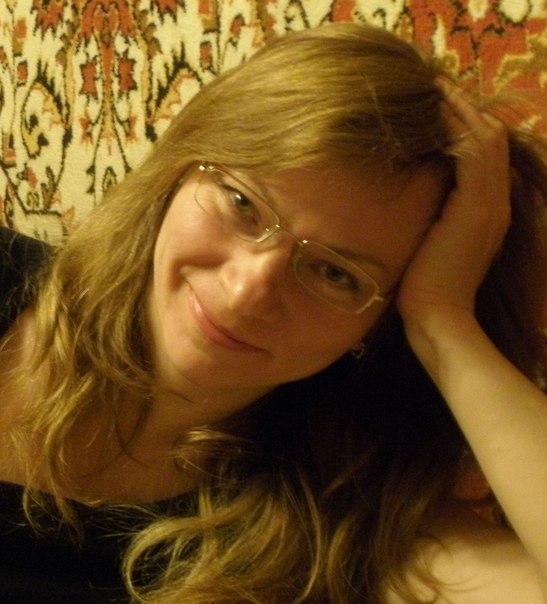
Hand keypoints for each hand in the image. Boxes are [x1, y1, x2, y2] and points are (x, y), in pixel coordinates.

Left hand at [397, 78, 510, 323]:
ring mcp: (490, 204)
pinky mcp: (475, 208)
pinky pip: (472, 155)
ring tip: (436, 87)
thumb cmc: (428, 285)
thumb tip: (423, 189)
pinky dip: (455, 130)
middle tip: (437, 85)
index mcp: (488, 210)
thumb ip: (440, 213)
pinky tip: (434, 113)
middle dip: (465, 109)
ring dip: (461, 110)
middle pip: (490, 139)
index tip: (440, 107)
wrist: (438, 314)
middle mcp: (497, 202)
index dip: (466, 127)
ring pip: (485, 140)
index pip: (486, 156)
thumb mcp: (436, 241)